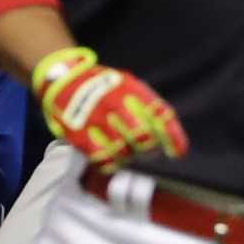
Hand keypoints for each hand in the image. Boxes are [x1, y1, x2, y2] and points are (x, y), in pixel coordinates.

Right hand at [31, 46, 188, 166]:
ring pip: (124, 151)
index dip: (173, 137)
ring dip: (128, 155)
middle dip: (149, 149)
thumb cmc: (102, 87)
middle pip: (143, 137)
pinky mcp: (79, 134)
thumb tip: (167, 135)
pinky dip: (110, 162)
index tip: (178, 153)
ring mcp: (96, 119)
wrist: (64, 81)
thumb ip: (147, 106)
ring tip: (125, 150)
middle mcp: (115, 103)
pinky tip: (111, 157)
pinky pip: (102, 158)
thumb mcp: (128, 85)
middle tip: (146, 150)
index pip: (160, 115)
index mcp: (131, 90)